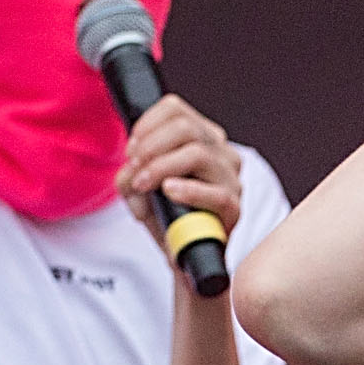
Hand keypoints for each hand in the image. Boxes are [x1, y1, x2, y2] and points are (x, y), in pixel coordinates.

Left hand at [114, 94, 244, 251]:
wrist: (183, 255)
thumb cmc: (166, 217)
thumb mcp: (137, 190)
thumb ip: (129, 174)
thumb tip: (130, 170)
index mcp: (201, 139)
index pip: (175, 109)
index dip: (147, 124)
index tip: (131, 148)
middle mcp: (220, 153)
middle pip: (185, 127)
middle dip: (151, 146)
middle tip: (134, 168)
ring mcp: (231, 179)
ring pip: (198, 154)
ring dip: (161, 167)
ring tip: (143, 184)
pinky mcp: (234, 208)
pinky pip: (215, 193)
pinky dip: (188, 190)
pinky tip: (169, 192)